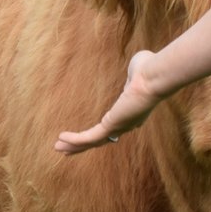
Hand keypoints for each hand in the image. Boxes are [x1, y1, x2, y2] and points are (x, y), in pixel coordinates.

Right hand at [54, 51, 168, 154]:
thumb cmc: (148, 70)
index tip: (93, 136)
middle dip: (83, 145)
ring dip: (75, 146)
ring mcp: (119, 127)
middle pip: (102, 140)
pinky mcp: (111, 127)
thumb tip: (137, 62)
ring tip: (58, 148)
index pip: (115, 128)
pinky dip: (74, 140)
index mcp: (132, 112)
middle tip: (68, 149)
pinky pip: (89, 137)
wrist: (152, 77)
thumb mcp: (138, 70)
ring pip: (93, 142)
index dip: (102, 134)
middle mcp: (126, 124)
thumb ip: (133, 71)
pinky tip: (61, 139)